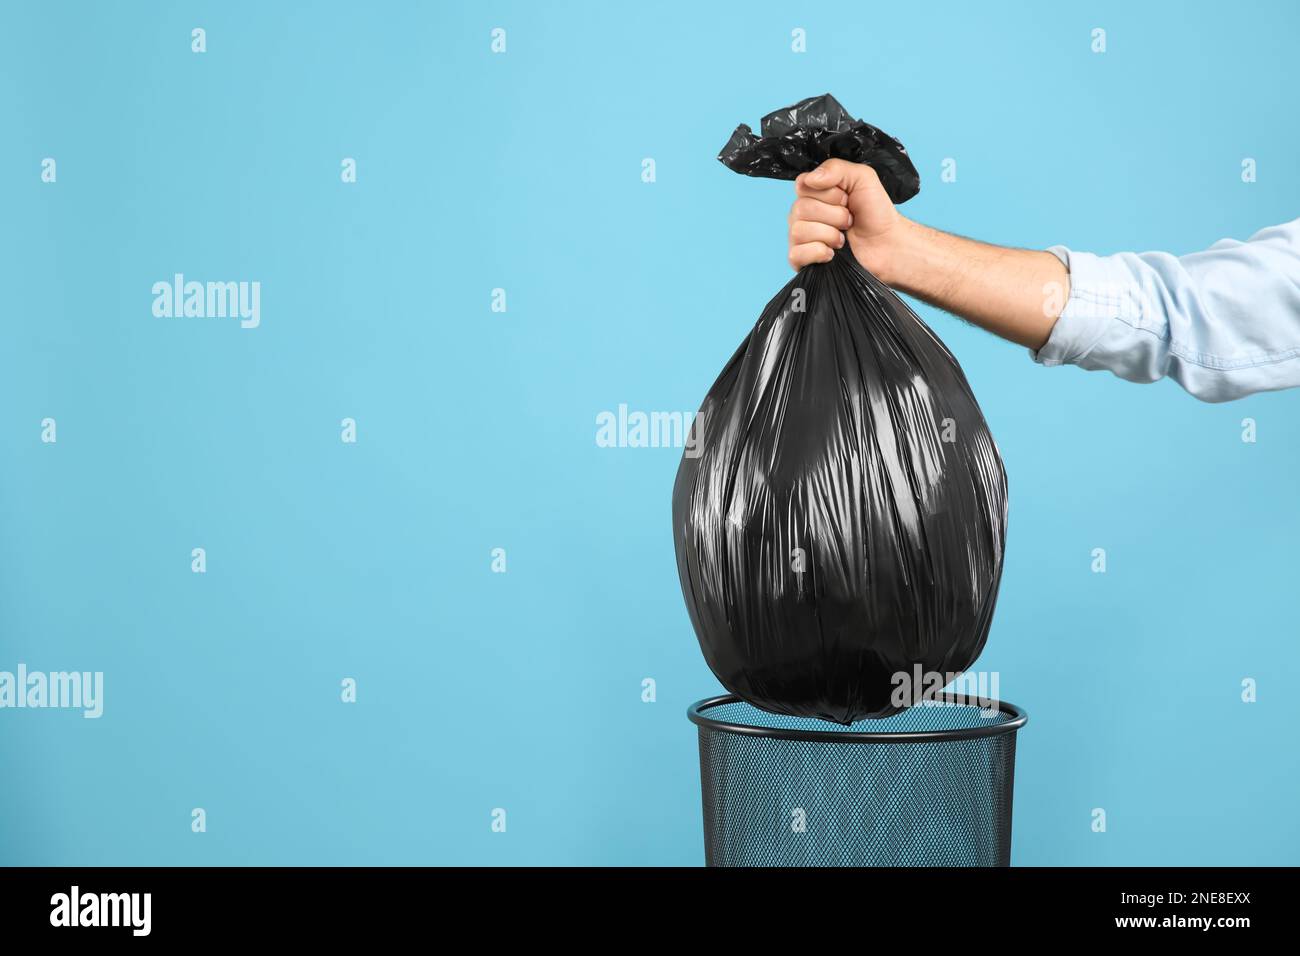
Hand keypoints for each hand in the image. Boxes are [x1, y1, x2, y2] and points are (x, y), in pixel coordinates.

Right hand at [788, 159, 908, 279]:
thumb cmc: (875, 213)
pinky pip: (796, 254)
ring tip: (843, 238)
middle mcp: (804, 214)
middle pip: (800, 209)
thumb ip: (836, 168)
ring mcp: (801, 238)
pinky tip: (832, 253)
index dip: (827, 193)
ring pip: (798, 231)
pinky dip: (818, 252)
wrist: (887, 244)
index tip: (845, 198)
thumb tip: (810, 178)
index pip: (802, 185)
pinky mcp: (804, 260)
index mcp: (814, 193)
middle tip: (849, 220)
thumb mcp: (863, 178)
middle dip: (833, 215)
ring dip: (828, 234)